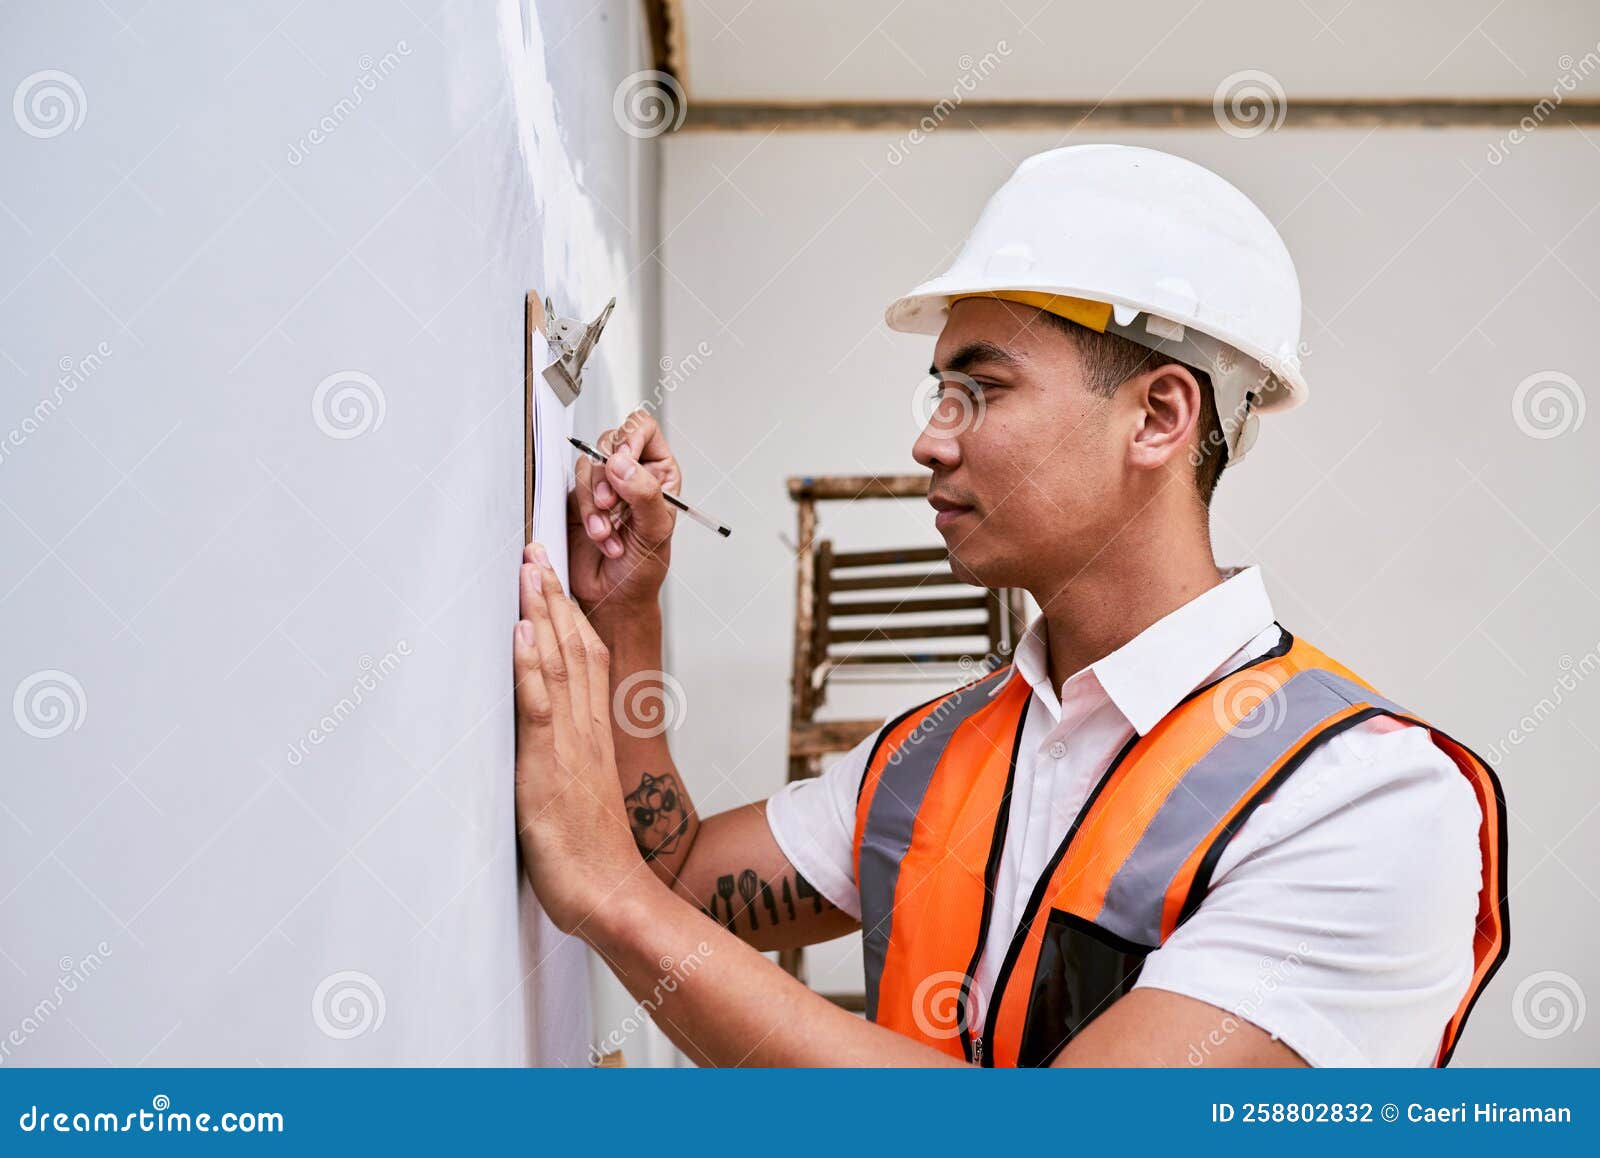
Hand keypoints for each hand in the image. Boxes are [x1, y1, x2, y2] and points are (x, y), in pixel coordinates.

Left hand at [513, 542, 645, 934]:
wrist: (612, 893)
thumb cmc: (591, 853)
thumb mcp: (577, 791)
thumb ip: (565, 755)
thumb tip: (548, 733)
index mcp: (593, 730)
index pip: (583, 654)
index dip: (566, 610)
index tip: (551, 573)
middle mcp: (587, 726)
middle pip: (574, 644)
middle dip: (554, 593)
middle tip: (538, 547)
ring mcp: (572, 742)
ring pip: (561, 662)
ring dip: (542, 611)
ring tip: (529, 567)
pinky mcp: (552, 765)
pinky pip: (543, 706)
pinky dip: (532, 665)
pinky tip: (523, 633)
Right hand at [567, 410, 679, 619]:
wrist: (615, 597)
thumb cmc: (643, 569)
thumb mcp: (655, 530)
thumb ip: (644, 493)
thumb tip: (622, 463)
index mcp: (658, 474)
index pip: (644, 430)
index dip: (630, 438)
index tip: (622, 461)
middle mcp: (631, 475)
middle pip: (610, 442)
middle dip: (607, 475)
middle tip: (612, 504)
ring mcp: (604, 487)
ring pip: (588, 466)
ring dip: (595, 502)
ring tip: (608, 532)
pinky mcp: (579, 501)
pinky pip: (573, 488)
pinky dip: (585, 512)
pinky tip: (600, 536)